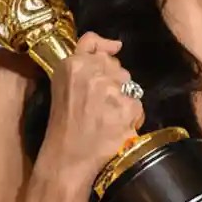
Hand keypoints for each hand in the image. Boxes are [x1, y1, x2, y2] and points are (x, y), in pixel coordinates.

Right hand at [37, 32, 143, 188]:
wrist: (68, 159)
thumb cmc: (64, 126)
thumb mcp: (63, 86)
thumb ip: (86, 61)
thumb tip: (117, 45)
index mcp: (72, 65)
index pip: (92, 42)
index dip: (105, 51)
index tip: (111, 55)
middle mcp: (92, 71)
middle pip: (117, 66)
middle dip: (114, 82)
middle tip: (99, 105)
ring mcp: (111, 89)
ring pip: (130, 86)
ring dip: (124, 100)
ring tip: (107, 119)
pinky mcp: (127, 107)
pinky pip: (138, 105)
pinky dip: (131, 117)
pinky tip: (116, 128)